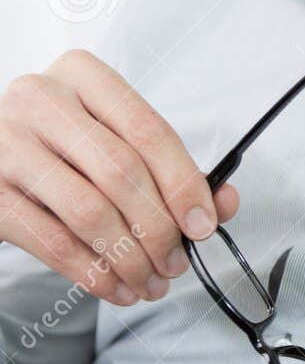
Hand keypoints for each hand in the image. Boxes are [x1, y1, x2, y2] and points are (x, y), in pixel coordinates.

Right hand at [0, 48, 237, 304]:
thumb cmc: (66, 147)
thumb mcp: (116, 140)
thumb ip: (172, 168)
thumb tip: (225, 201)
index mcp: (82, 74)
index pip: (148, 130)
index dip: (183, 183)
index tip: (204, 225)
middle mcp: (40, 98)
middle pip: (121, 172)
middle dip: (159, 229)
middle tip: (176, 263)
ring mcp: (6, 144)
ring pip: (88, 212)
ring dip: (130, 259)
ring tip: (151, 283)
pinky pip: (52, 243)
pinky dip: (94, 274)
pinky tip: (117, 289)